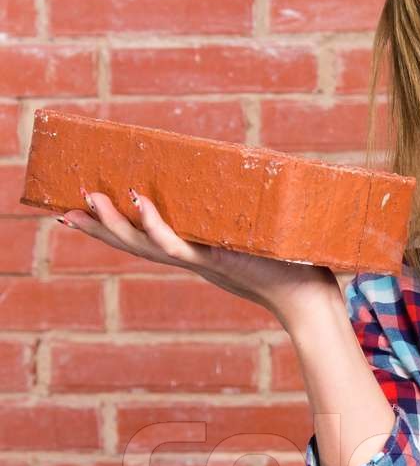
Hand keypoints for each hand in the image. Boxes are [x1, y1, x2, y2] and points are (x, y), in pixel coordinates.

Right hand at [61, 189, 337, 320]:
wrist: (312, 300)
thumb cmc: (291, 264)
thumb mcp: (259, 232)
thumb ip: (246, 209)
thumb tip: (251, 165)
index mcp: (196, 252)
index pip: (145, 239)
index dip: (113, 228)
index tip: (79, 210)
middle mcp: (193, 258)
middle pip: (134, 244)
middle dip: (98, 229)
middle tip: (62, 212)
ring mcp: (202, 261)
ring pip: (146, 245)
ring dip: (115, 225)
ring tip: (89, 200)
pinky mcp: (217, 261)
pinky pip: (179, 246)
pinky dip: (156, 227)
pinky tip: (138, 204)